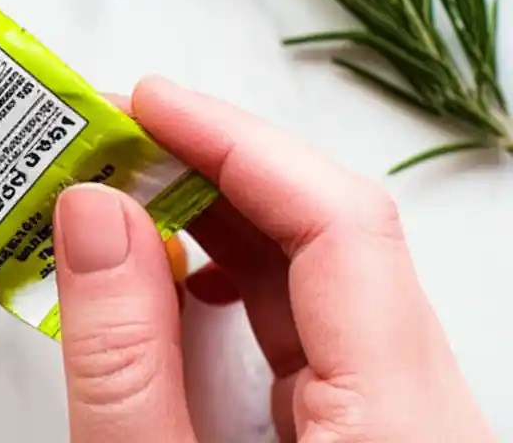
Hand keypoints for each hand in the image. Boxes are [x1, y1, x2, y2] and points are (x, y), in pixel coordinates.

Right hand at [53, 77, 495, 441]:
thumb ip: (123, 360)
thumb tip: (93, 215)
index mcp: (397, 423)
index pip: (340, 225)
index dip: (237, 143)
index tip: (146, 106)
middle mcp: (421, 413)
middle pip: (333, 240)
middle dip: (213, 172)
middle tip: (110, 141)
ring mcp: (399, 422)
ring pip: (319, 282)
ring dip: (216, 223)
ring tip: (120, 195)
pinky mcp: (367, 435)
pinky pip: (308, 330)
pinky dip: (231, 286)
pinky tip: (167, 282)